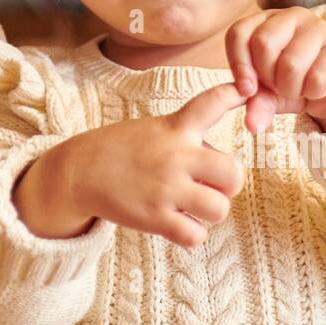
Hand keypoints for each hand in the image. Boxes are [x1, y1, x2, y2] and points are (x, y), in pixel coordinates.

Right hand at [14, 83, 247, 248]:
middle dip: (229, 183)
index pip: (210, 103)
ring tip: (194, 207)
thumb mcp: (155, 129)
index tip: (246, 89)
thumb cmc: (123, 151)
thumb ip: (189, 140)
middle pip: (233, 173)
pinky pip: (195, 235)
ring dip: (211, 212)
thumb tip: (221, 164)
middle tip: (212, 185)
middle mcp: (175, 157)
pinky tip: (179, 224)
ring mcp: (166, 189)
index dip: (233, 92)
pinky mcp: (154, 218)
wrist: (78, 171)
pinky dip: (192, 234)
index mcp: (175, 128)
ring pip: (219, 209)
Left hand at [225, 6, 325, 132]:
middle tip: (280, 86)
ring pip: (291, 63)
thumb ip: (255, 103)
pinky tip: (318, 88)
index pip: (239, 34)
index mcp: (265, 21)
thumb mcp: (268, 94)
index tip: (247, 90)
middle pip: (264, 44)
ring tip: (299, 89)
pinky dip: (314, 92)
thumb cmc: (293, 83)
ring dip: (292, 89)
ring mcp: (319, 27)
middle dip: (269, 77)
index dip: (239, 65)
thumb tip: (252, 124)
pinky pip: (318, 77)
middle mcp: (291, 17)